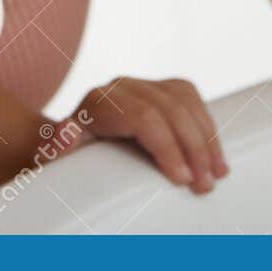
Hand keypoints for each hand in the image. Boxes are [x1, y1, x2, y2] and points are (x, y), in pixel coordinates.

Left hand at [68, 77, 227, 194]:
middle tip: (204, 186)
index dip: (167, 146)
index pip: (143, 116)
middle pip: (170, 109)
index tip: (182, 180)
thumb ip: (56, 147)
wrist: (71, 144)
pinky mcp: (162, 89)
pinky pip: (192, 99)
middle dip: (194, 149)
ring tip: (217, 175)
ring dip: (207, 139)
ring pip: (186, 101)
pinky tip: (215, 156)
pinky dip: (207, 127)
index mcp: (98, 102)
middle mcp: (122, 87)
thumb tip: (66, 133)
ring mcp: (144, 85)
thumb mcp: (54, 157)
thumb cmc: (65, 158)